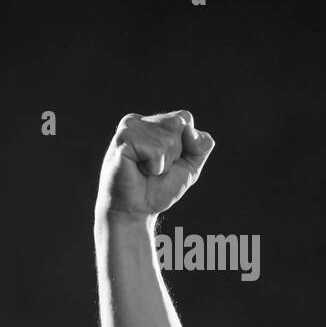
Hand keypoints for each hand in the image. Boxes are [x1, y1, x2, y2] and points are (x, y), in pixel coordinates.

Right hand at [97, 110, 214, 219]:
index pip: (186, 117)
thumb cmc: (160, 187)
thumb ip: (201, 146)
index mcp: (155, 122)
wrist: (138, 208)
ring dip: (163, 162)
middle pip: (179, 124)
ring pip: (168, 139)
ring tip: (146, 169)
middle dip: (176, 153)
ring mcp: (129, 127)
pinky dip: (154, 167)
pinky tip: (139, 169)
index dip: (188, 143)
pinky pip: (155, 151)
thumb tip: (189, 130)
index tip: (171, 160)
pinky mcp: (123, 138)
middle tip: (157, 166)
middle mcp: (140, 120)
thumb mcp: (191, 166)